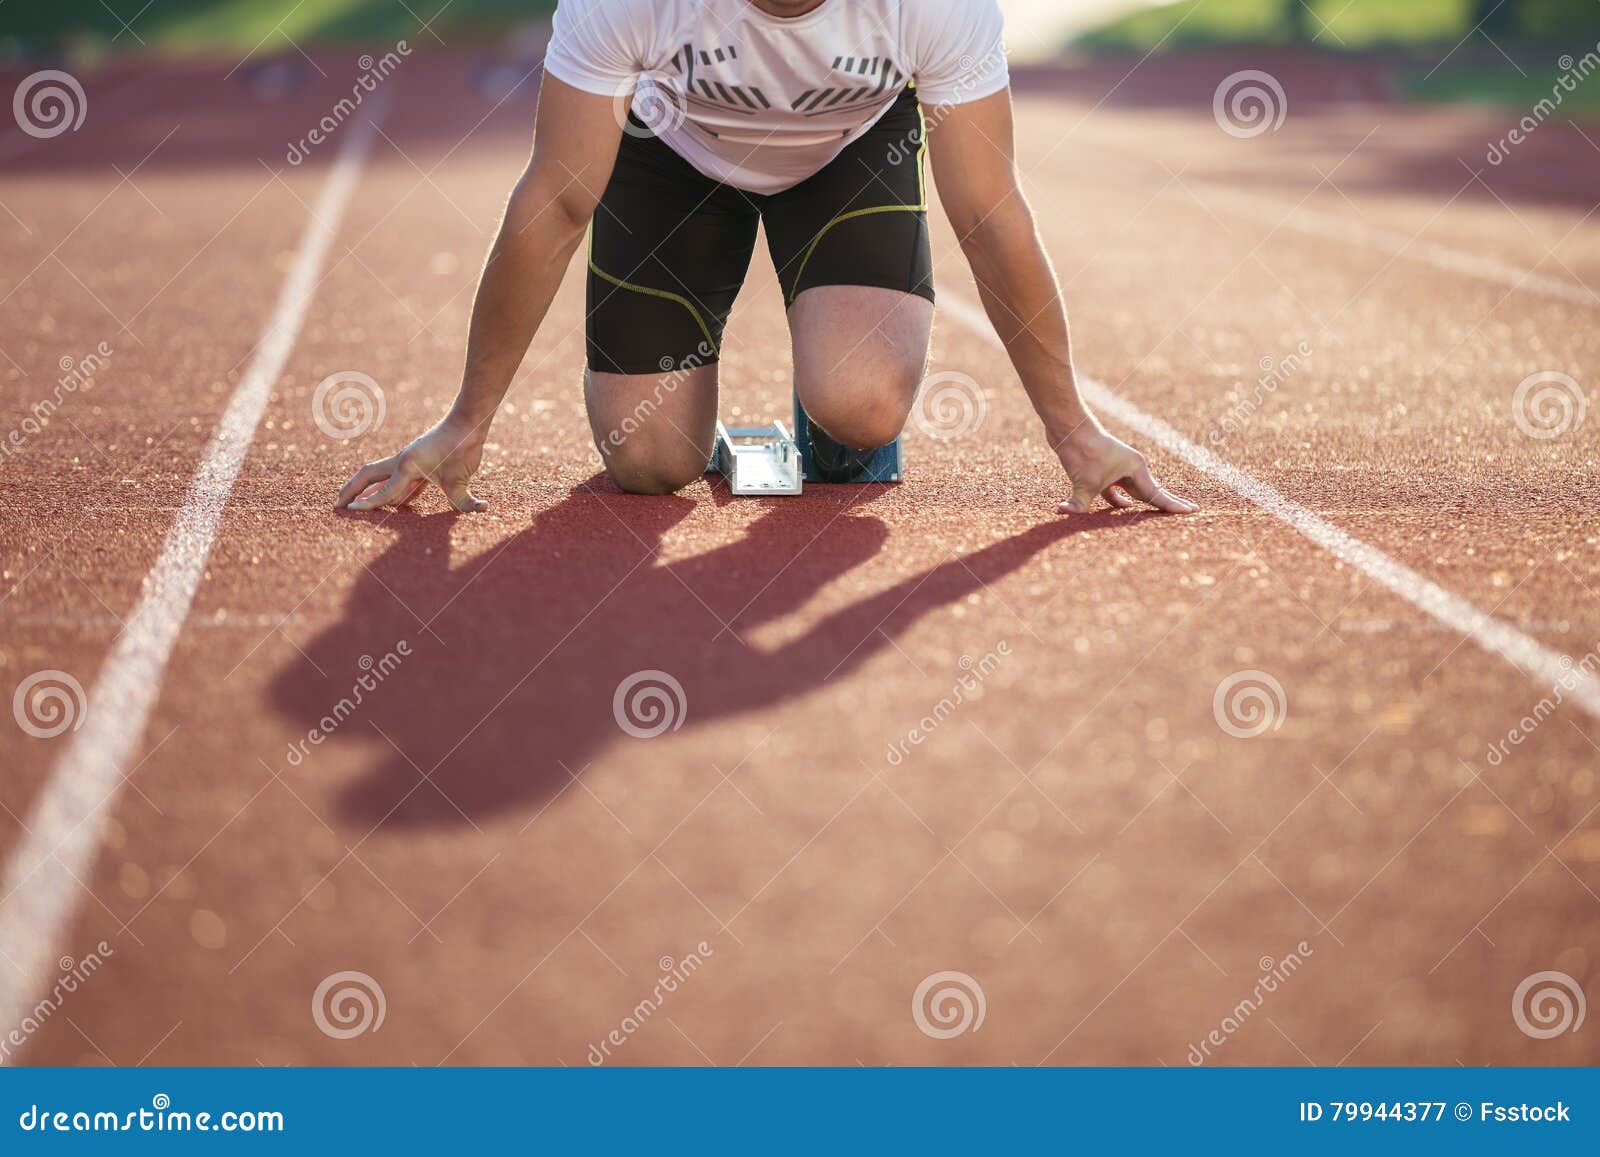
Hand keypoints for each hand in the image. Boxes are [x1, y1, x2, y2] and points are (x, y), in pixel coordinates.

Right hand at [335, 413, 488, 512]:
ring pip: (381, 477)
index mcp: (406, 466)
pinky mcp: (419, 463)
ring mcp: (409, 461)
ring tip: (357, 504)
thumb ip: (465, 500)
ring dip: (368, 489)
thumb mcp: (462, 478)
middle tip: (337, 504)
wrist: (467, 423)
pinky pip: (401, 481)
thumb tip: (482, 509)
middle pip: (368, 475)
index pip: (384, 491)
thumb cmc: (462, 448)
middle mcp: (402, 461)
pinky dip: (394, 492)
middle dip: (351, 489)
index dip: (367, 504)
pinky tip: (394, 505)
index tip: (349, 512)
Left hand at [1057, 426, 1197, 514]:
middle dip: (1168, 503)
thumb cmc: (1082, 452)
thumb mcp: (1084, 484)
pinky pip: (1116, 490)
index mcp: (1136, 469)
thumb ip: (1079, 505)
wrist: (1069, 427)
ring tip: (1158, 514)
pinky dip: (1118, 500)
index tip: (1192, 511)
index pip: (1157, 494)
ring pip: (1134, 491)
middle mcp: (1131, 468)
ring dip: (1143, 503)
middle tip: (1191, 510)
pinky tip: (1123, 508)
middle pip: (1152, 491)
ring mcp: (1118, 468)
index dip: (1174, 506)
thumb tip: (1066, 512)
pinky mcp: (1103, 469)